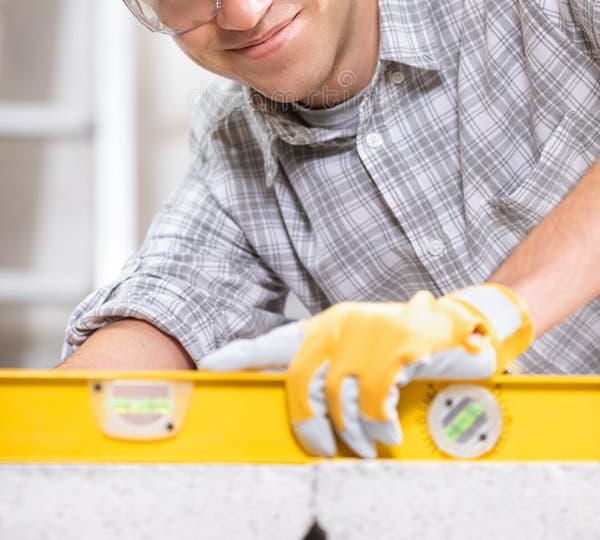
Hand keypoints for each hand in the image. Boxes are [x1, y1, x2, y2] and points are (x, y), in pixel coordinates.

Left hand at [200, 283, 532, 457]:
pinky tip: (387, 430)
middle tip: (321, 447)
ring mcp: (367, 334)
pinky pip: (372, 402)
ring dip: (351, 431)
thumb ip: (332, 364)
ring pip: (337, 399)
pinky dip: (378, 424)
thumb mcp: (364, 345)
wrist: (463, 321)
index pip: (277, 340)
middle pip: (299, 381)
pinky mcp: (396, 348)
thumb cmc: (407, 342)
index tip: (208, 366)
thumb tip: (303, 397)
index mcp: (329, 322)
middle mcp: (341, 324)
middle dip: (307, 423)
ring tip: (367, 444)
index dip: (242, 354)